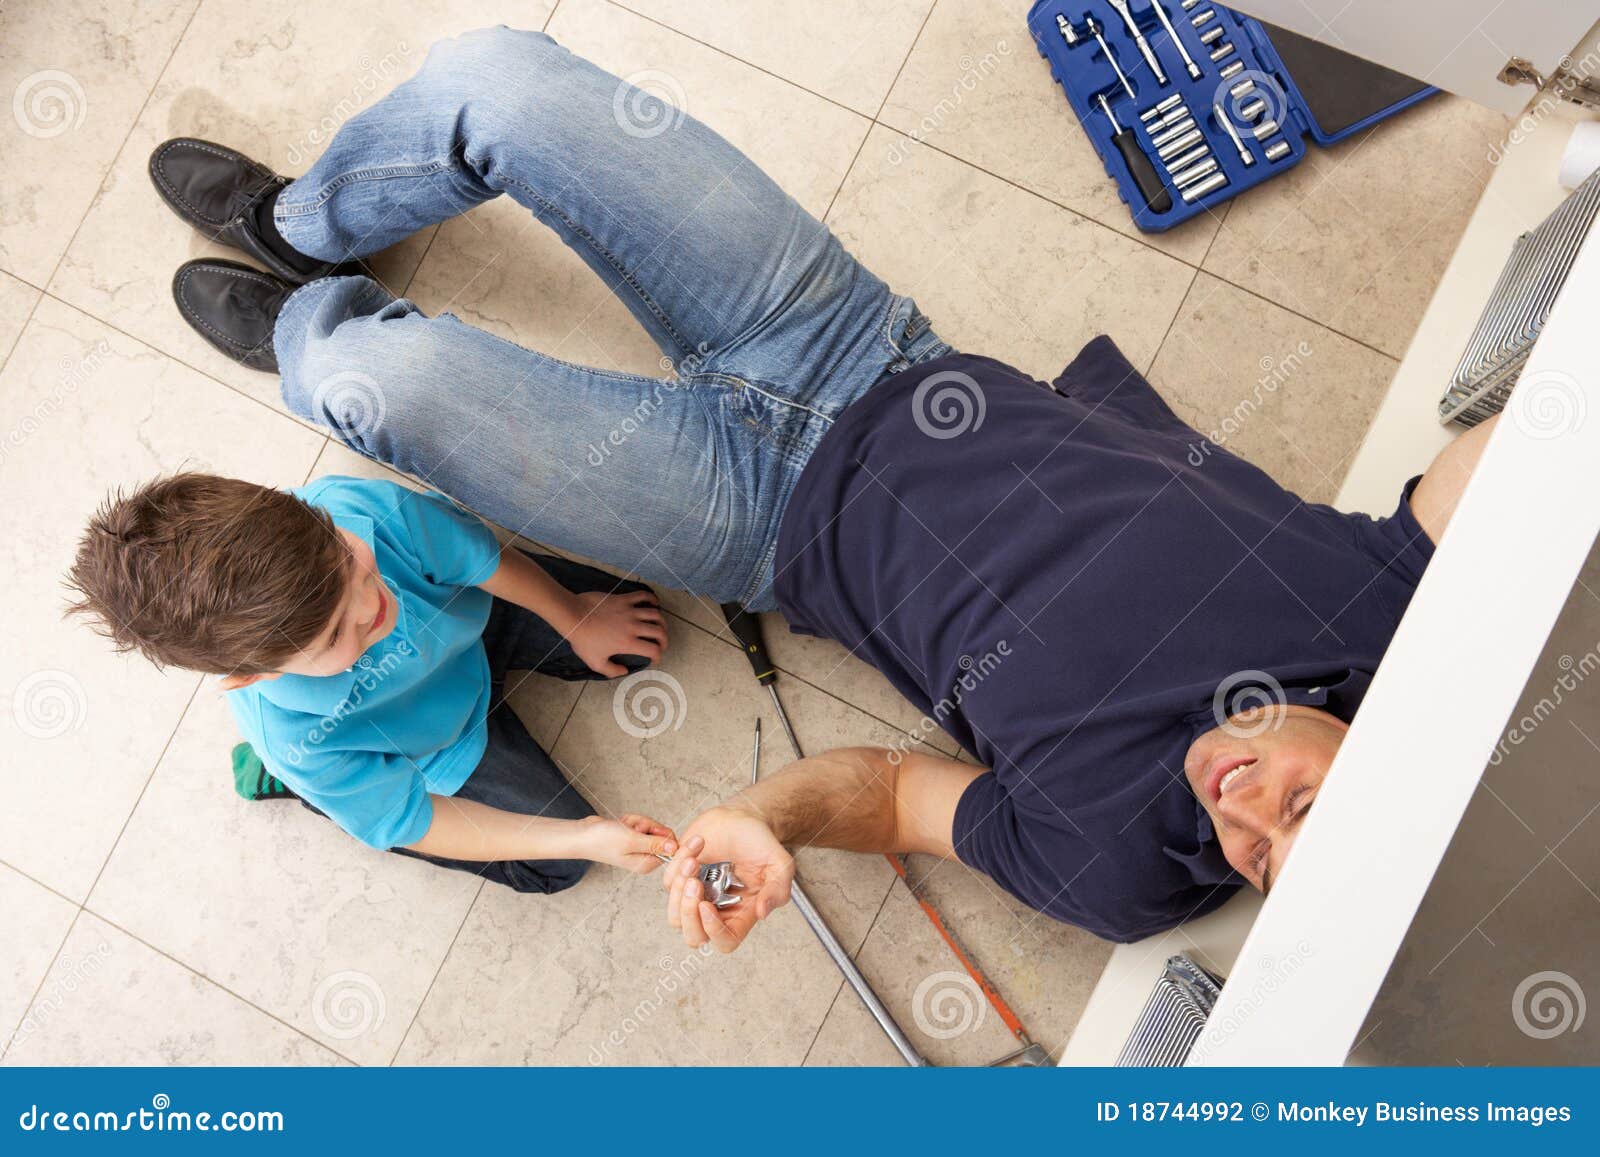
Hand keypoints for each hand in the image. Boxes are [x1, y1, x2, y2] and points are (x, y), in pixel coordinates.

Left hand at [568, 592, 667, 676]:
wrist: (574, 616)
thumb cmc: (583, 640)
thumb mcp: (595, 662)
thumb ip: (611, 671)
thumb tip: (624, 671)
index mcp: (628, 643)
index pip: (653, 650)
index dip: (657, 656)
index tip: (654, 658)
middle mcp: (633, 627)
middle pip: (659, 632)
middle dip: (664, 640)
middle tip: (661, 644)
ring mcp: (629, 611)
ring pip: (655, 614)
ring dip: (661, 621)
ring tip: (660, 626)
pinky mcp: (623, 599)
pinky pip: (643, 596)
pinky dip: (652, 599)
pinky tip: (654, 604)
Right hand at [576, 814, 676, 873]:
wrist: (582, 834)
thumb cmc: (602, 840)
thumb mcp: (631, 840)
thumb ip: (655, 844)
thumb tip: (677, 848)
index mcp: (647, 863)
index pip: (671, 846)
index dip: (661, 833)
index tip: (645, 830)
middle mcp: (645, 857)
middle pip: (662, 833)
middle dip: (646, 825)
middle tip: (631, 828)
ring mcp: (640, 847)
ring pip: (651, 826)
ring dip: (636, 821)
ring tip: (622, 826)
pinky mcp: (634, 837)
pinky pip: (641, 823)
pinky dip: (631, 820)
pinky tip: (619, 825)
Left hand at [664, 806, 794, 952]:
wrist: (743, 818)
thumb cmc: (761, 843)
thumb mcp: (780, 865)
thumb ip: (777, 890)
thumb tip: (762, 913)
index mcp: (742, 913)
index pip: (725, 941)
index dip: (713, 931)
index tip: (706, 906)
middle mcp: (718, 909)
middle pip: (694, 936)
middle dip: (688, 913)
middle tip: (694, 884)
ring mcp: (698, 896)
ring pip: (675, 916)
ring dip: (677, 889)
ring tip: (693, 860)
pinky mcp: (681, 878)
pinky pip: (668, 882)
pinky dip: (678, 861)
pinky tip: (697, 844)